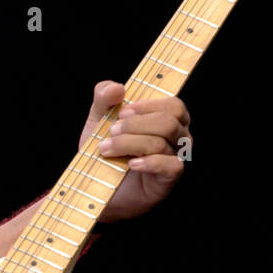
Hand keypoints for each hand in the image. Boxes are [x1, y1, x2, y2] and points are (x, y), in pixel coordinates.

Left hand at [77, 80, 190, 222]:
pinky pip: (170, 166)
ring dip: (129, 143)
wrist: (95, 185)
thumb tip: (118, 87)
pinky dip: (148, 162)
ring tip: (106, 149)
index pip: (174, 105)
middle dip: (136, 125)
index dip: (149, 106)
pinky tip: (130, 164)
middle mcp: (177, 137)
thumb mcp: (98, 119)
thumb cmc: (104, 149)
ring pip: (162, 142)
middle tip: (111, 131)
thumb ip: (104, 97)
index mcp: (166, 118)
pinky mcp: (169, 179)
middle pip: (169, 122)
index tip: (122, 112)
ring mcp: (175, 158)